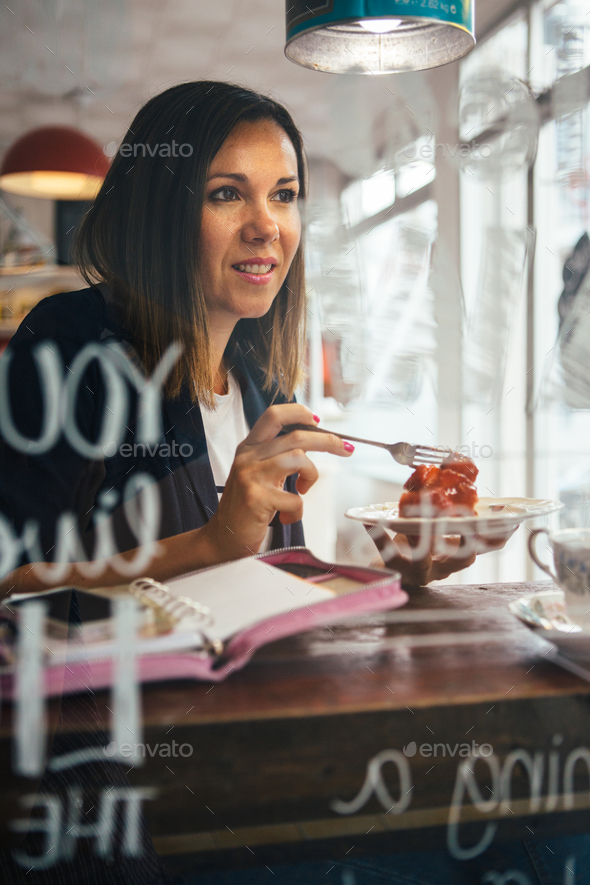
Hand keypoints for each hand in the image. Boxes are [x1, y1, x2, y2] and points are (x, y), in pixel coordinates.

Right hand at [203, 404, 352, 558]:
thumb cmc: (247, 507)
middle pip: (296, 436)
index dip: (298, 412)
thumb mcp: (258, 473)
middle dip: (328, 441)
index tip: (318, 420)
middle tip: (346, 449)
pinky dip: (298, 511)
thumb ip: (277, 456)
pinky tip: (287, 517)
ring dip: (312, 475)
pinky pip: (295, 499)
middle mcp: (248, 457)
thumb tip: (313, 443)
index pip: (274, 415)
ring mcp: (251, 476)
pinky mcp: (256, 499)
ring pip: (299, 459)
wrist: (223, 538)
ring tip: (304, 489)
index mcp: (248, 447)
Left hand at [365, 525, 517, 589]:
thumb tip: (455, 472)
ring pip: (424, 560)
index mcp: (456, 555)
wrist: (383, 573)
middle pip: (463, 559)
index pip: (485, 547)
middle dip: (467, 538)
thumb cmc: (413, 545)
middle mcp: (442, 567)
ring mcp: (419, 572)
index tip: (513, 522)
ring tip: (416, 523)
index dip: (501, 536)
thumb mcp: (434, 530)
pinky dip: (379, 536)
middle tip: (467, 522)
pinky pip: (387, 554)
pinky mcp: (395, 571)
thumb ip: (447, 510)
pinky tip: (372, 522)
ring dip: (423, 539)